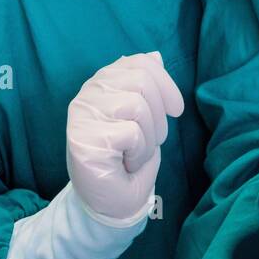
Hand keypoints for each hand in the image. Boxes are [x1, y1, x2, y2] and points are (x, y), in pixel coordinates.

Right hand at [66, 51, 183, 225]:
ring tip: (134, 153)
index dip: (166, 84)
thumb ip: (146, 85)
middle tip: (148, 141)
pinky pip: (131, 133)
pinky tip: (124, 163)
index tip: (177, 110)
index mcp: (102, 83)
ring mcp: (82, 116)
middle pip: (142, 82)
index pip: (140, 63)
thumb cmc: (129, 158)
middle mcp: (88, 94)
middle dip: (158, 117)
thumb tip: (155, 56)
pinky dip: (138, 153)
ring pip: (137, 106)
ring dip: (148, 138)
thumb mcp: (144, 117)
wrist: (112, 202)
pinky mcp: (83, 139)